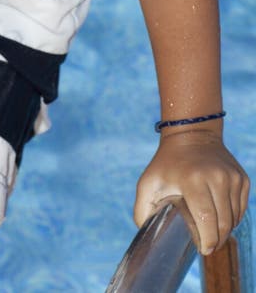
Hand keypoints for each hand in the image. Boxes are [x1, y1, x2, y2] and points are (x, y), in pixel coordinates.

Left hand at [134, 130, 249, 254]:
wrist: (191, 134)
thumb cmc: (167, 162)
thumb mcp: (148, 182)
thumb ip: (142, 209)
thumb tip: (146, 234)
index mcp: (193, 179)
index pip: (206, 219)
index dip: (207, 240)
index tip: (203, 249)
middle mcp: (216, 177)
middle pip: (223, 222)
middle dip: (216, 240)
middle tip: (207, 246)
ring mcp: (232, 177)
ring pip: (234, 218)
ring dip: (225, 230)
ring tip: (212, 232)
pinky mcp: (241, 178)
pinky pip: (241, 208)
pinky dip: (232, 217)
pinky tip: (220, 217)